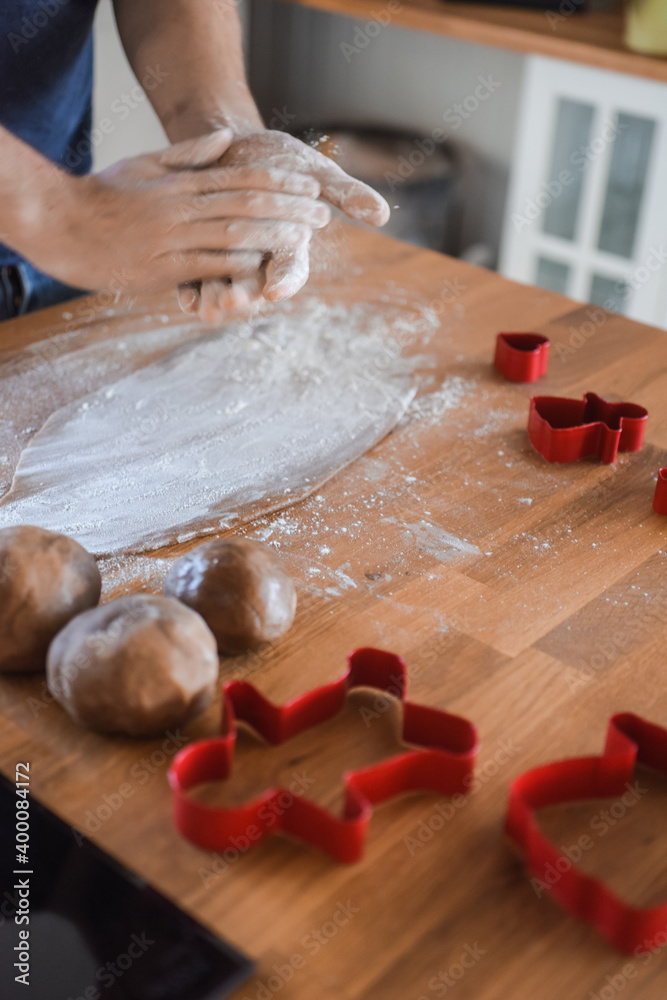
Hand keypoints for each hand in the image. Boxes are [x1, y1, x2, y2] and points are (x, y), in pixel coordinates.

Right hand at [16, 130, 329, 295]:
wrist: (62, 224)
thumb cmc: (102, 196)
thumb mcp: (145, 165)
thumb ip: (187, 154)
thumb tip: (224, 140)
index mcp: (183, 184)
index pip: (241, 177)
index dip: (280, 181)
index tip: (310, 185)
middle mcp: (184, 208)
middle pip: (248, 203)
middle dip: (289, 208)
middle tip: (322, 214)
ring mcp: (175, 239)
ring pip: (236, 234)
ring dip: (275, 236)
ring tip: (306, 238)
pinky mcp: (165, 269)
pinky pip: (212, 265)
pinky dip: (241, 266)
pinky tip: (269, 267)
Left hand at [178, 130, 390, 321]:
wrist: (230, 144)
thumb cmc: (277, 159)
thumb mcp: (313, 171)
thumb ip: (344, 194)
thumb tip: (382, 214)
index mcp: (289, 241)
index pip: (292, 266)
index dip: (286, 278)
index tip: (277, 290)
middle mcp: (260, 255)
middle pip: (255, 282)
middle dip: (244, 295)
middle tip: (231, 303)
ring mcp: (231, 257)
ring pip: (224, 284)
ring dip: (215, 298)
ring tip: (205, 308)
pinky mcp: (203, 253)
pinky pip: (196, 277)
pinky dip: (191, 289)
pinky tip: (184, 298)